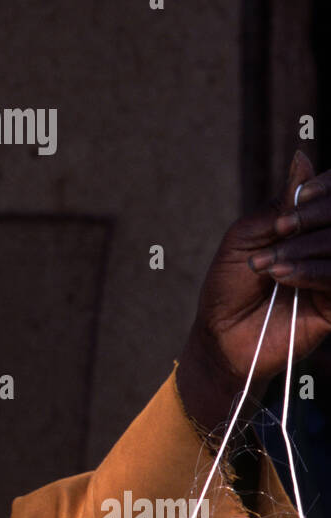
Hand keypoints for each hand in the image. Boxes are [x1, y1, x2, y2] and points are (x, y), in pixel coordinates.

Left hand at [179, 150, 330, 432]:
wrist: (220, 338)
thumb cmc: (229, 287)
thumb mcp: (246, 238)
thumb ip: (279, 203)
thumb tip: (303, 157)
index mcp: (310, 224)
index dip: (325, 188)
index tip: (298, 201)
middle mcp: (326, 244)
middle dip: (315, 215)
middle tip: (281, 230)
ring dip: (304, 248)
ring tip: (269, 266)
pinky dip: (311, 271)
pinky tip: (282, 276)